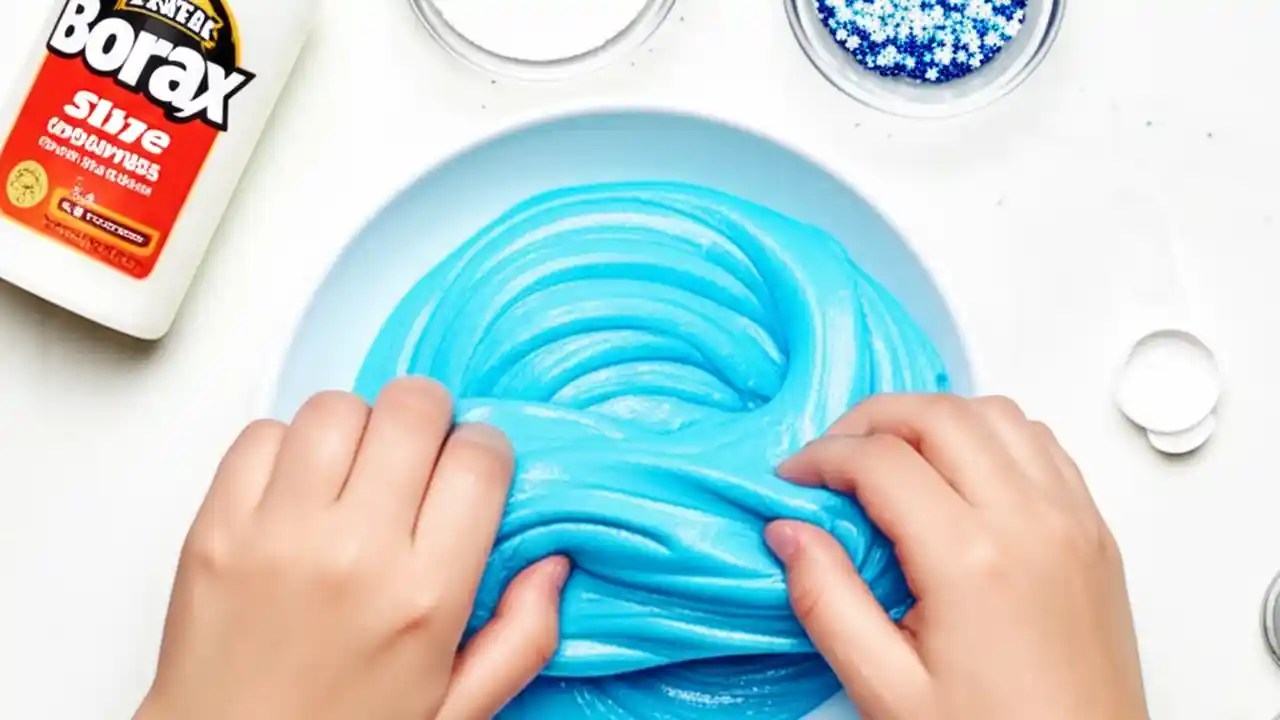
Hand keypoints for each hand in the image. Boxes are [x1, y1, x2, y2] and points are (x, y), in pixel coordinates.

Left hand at [137, 379, 566, 719]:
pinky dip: (286, 446)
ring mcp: (277, 533)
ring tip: (355, 467)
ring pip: (337, 407)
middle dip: (429, 418)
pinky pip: (261, 433)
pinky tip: (298, 488)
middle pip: (412, 409)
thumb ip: (522, 637)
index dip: (484, 450)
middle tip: (420, 451)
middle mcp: (354, 552)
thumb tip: (555, 562)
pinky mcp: (215, 526)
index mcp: (425, 596)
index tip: (473, 468)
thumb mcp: (457, 709)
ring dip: (357, 426)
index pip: (479, 458)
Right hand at [765, 395, 1147, 719]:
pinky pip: (1043, 443)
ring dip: (935, 417)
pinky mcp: (1095, 532)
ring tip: (893, 456)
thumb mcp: (887, 689)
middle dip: (871, 418)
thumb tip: (789, 532)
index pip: (883, 460)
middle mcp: (1030, 521)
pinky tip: (961, 470)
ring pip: (997, 412)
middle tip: (832, 455)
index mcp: (971, 559)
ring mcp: (1072, 520)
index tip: (793, 479)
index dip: (823, 456)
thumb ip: (828, 602)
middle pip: (940, 413)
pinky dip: (992, 433)